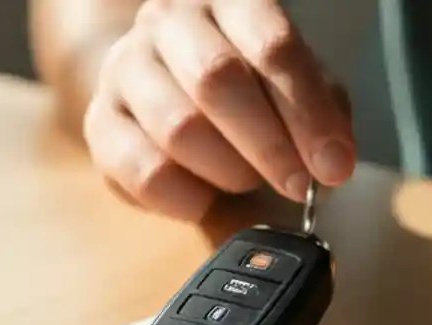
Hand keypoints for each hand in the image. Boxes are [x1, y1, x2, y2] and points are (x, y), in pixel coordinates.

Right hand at [83, 0, 355, 220]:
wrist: (167, 90)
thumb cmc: (244, 88)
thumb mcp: (292, 86)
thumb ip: (320, 115)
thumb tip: (331, 165)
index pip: (273, 46)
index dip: (308, 113)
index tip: (333, 167)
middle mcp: (168, 20)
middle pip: (217, 79)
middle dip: (267, 145)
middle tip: (294, 184)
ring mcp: (124, 67)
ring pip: (178, 128)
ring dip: (226, 170)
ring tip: (245, 180)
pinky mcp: (98, 122)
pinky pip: (144, 172)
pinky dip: (186, 198)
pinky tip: (204, 197)